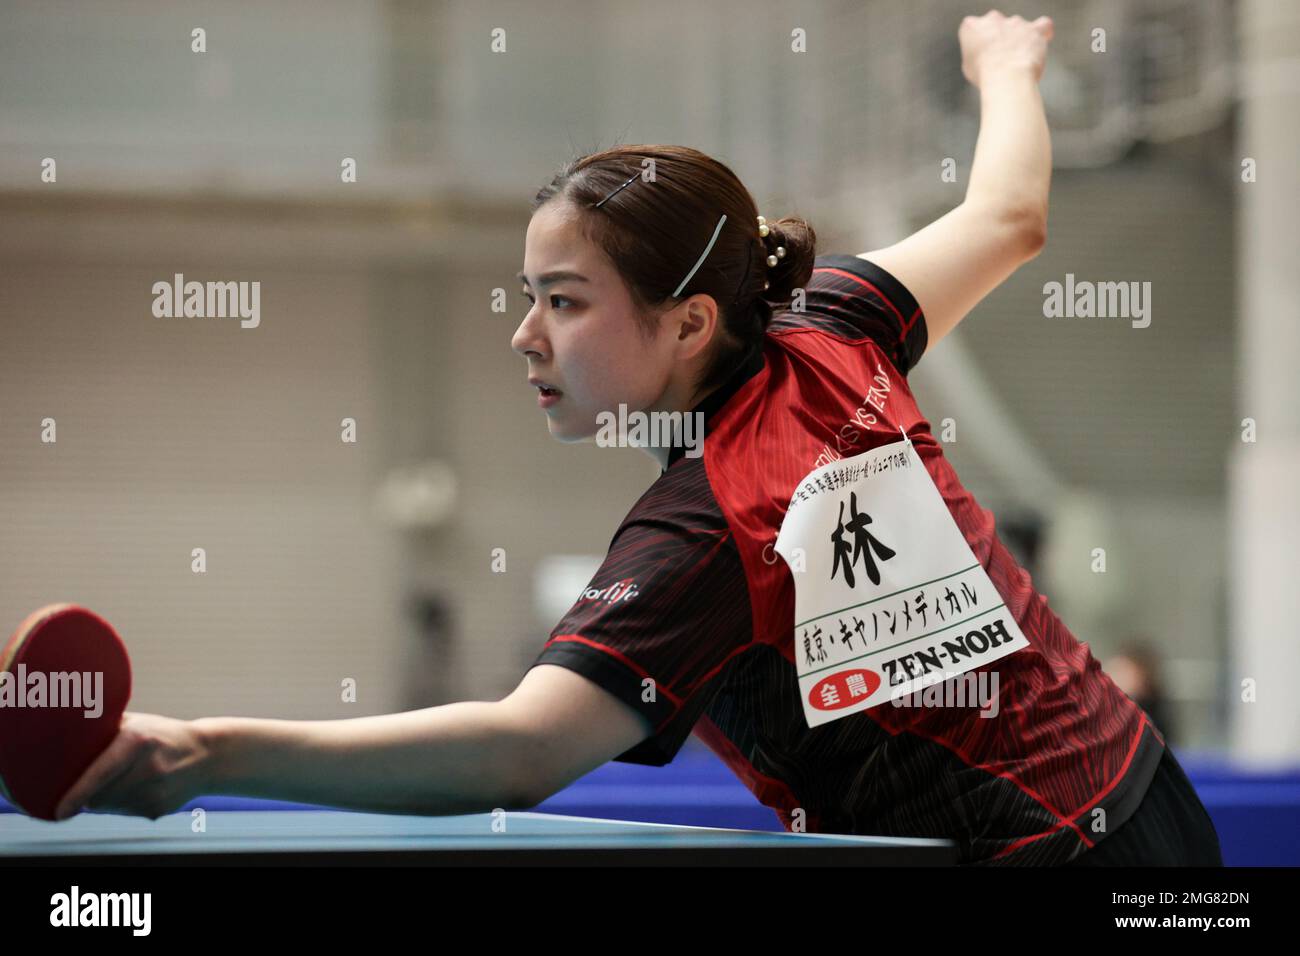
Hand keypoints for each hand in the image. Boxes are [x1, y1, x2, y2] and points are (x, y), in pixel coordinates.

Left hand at [54, 711, 212, 820]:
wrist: (207, 755)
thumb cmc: (161, 735)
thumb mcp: (137, 723)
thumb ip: (104, 731)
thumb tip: (63, 734)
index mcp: (139, 741)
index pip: (101, 773)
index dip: (77, 794)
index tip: (60, 812)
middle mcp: (149, 768)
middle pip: (100, 795)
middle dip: (91, 792)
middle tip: (101, 776)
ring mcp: (157, 791)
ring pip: (110, 806)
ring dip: (107, 798)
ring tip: (127, 778)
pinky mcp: (160, 809)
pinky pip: (126, 812)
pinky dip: (124, 803)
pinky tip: (143, 787)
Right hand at [960, 10, 1053, 86]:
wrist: (1007, 78)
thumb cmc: (985, 77)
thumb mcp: (968, 66)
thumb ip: (977, 53)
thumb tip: (986, 56)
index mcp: (971, 26)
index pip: (973, 28)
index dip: (978, 43)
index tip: (982, 55)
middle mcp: (993, 19)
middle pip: (996, 24)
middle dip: (998, 39)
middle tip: (1000, 59)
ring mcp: (1015, 22)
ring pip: (1018, 26)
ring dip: (1018, 39)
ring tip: (1018, 60)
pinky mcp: (1034, 29)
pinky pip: (1043, 25)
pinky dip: (1043, 32)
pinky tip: (1042, 41)